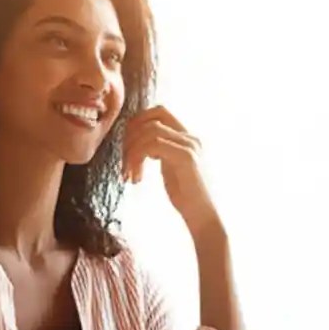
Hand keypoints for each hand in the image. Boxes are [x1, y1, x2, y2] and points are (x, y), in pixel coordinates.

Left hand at [122, 106, 216, 229]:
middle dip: (131, 133)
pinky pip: (152, 145)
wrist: (204, 217)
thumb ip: (161, 152)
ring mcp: (189, 146)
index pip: (159, 112)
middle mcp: (190, 137)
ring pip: (150, 130)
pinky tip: (136, 178)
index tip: (127, 147)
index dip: (137, 123)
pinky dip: (137, 158)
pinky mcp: (185, 157)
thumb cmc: (186, 198)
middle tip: (124, 160)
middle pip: (154, 115)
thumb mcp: (171, 168)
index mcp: (187, 138)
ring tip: (129, 174)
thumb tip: (139, 143)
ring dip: (131, 151)